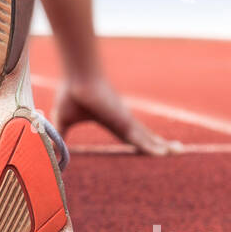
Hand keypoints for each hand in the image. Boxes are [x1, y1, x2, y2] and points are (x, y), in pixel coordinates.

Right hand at [52, 75, 180, 156]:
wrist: (77, 77)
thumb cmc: (71, 94)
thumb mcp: (63, 121)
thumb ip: (61, 138)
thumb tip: (51, 151)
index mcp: (111, 123)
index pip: (130, 137)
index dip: (140, 144)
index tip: (150, 149)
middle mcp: (122, 121)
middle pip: (144, 136)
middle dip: (158, 143)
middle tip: (173, 150)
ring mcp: (125, 121)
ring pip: (147, 138)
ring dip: (162, 146)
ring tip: (179, 152)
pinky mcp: (125, 120)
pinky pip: (141, 137)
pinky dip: (152, 146)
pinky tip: (163, 154)